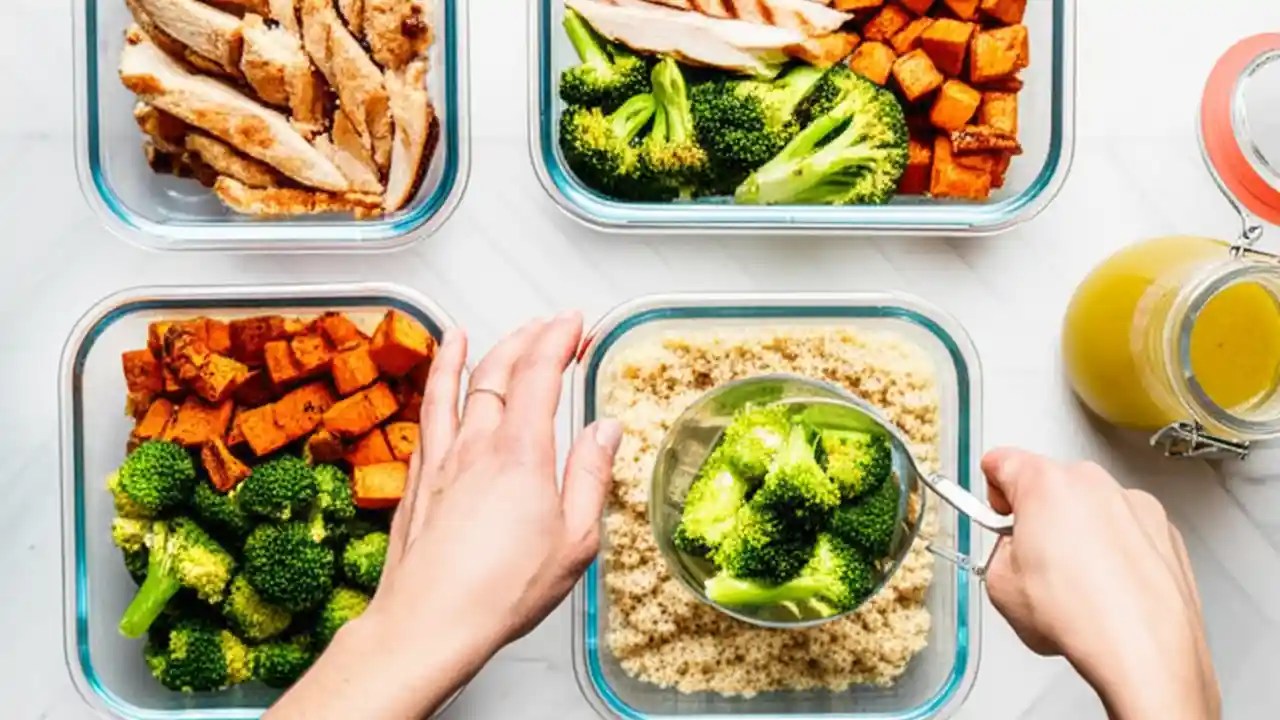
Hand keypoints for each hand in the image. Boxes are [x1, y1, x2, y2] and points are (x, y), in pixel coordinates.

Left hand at [267, 314, 621, 719]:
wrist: (428, 623)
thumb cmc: (502, 591)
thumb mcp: (574, 540)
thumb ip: (591, 476)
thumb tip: (605, 429)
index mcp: (521, 453)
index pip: (539, 373)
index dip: (557, 339)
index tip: (572, 321)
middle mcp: (476, 445)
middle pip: (496, 372)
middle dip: (523, 339)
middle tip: (542, 326)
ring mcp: (439, 460)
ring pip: (450, 389)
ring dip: (463, 355)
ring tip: (466, 333)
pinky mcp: (415, 482)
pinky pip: (425, 420)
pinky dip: (432, 393)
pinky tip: (434, 394)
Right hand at [981, 449, 1219, 719]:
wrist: (1146, 652)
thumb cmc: (1081, 618)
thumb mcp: (1001, 586)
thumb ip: (1000, 552)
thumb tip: (1013, 552)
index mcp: (1045, 484)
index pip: (1001, 461)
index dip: (991, 489)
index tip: (996, 510)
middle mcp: (1093, 484)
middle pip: (1050, 484)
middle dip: (1038, 515)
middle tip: (1033, 558)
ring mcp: (1134, 504)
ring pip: (1091, 507)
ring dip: (1079, 532)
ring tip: (1077, 583)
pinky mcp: (1165, 530)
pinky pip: (1127, 528)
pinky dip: (1115, 548)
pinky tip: (1109, 588)